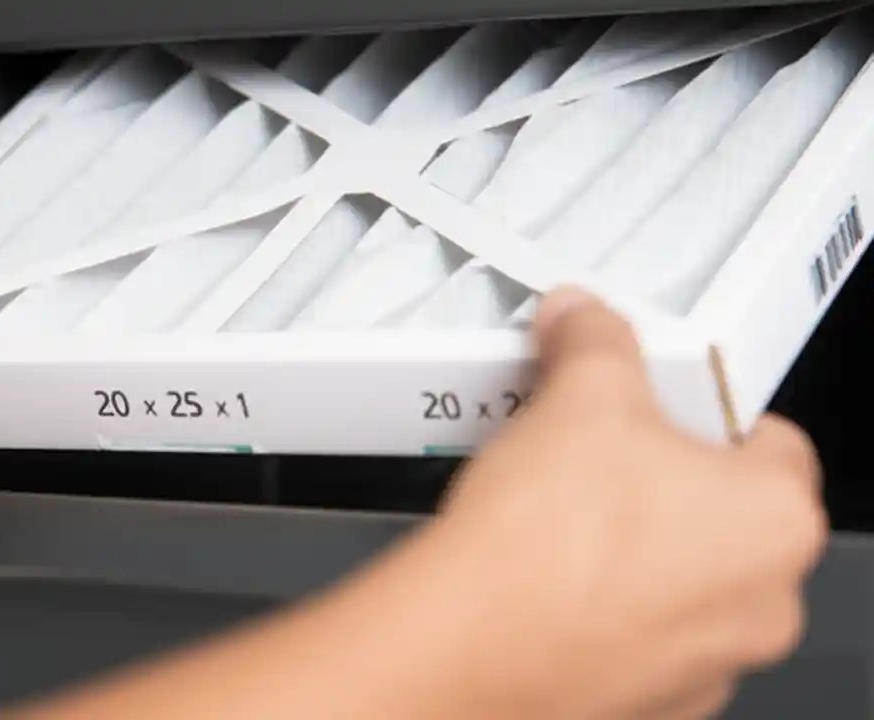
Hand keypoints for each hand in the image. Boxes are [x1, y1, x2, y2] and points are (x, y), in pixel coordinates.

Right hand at [399, 288, 826, 718]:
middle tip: (592, 455)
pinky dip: (599, 605)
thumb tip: (583, 321)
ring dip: (630, 547)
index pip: (767, 438)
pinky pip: (635, 632)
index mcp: (777, 520)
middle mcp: (762, 602)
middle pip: (720, 512)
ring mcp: (707, 660)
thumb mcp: (582, 393)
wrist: (471, 645)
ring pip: (677, 579)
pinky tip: (544, 577)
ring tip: (555, 517)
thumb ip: (594, 340)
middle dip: (657, 481)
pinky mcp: (648, 698)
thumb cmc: (544, 545)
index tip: (648, 405)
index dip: (699, 409)